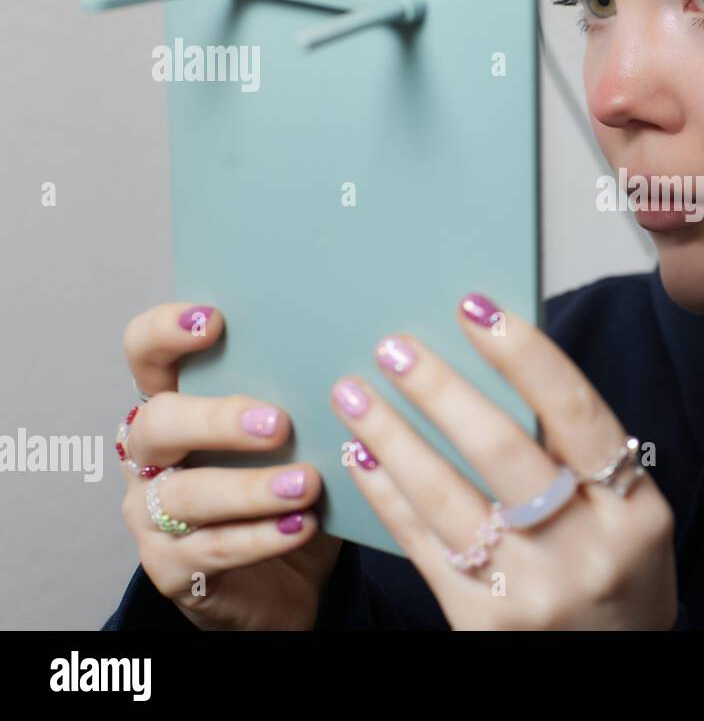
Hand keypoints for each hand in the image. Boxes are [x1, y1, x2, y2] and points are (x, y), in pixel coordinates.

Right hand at [119, 303, 341, 629]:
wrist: (288, 578)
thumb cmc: (291, 481)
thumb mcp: (301, 433)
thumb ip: (304, 392)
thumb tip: (364, 347)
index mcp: (174, 402)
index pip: (144, 353)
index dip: (166, 331)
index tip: (214, 319)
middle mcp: (151, 455)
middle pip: (158, 423)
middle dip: (217, 419)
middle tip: (278, 423)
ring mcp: (151, 514)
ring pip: (185, 494)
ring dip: (249, 488)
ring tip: (307, 483)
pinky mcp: (171, 568)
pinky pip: (211, 550)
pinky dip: (261, 537)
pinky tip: (303, 524)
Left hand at [329, 293, 677, 629]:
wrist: (612, 668)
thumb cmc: (620, 573)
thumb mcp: (633, 513)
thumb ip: (582, 454)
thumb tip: (504, 367)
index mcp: (633, 509)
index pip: (576, 413)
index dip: (523, 354)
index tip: (475, 308)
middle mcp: (585, 550)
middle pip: (503, 451)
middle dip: (441, 391)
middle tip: (394, 347)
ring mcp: (531, 591)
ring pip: (449, 498)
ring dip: (393, 438)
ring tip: (354, 393)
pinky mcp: (482, 623)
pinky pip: (423, 547)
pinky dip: (388, 496)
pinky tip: (362, 457)